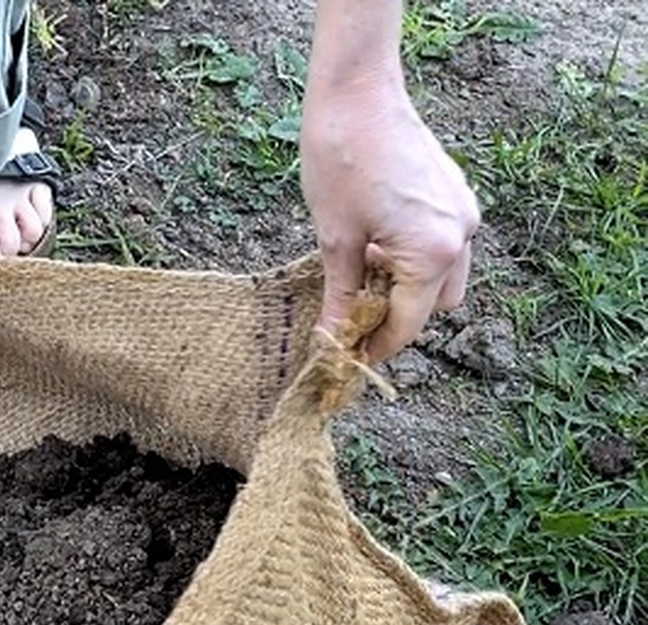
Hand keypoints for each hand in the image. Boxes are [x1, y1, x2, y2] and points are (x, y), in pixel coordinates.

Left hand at [300, 83, 479, 362]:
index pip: (408, 324)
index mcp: (433, 252)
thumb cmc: (343, 159)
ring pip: (443, 279)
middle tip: (351, 322)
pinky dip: (415, 260)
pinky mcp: (457, 194)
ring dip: (407, 290)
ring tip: (362, 280)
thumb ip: (341, 296)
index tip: (350, 360)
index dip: (377, 348)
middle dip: (395, 319)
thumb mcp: (335, 240)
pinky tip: (377, 249)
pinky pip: (445, 246)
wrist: (358, 91)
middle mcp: (461, 235)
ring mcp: (463, 211)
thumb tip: (332, 339)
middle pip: (434, 307)